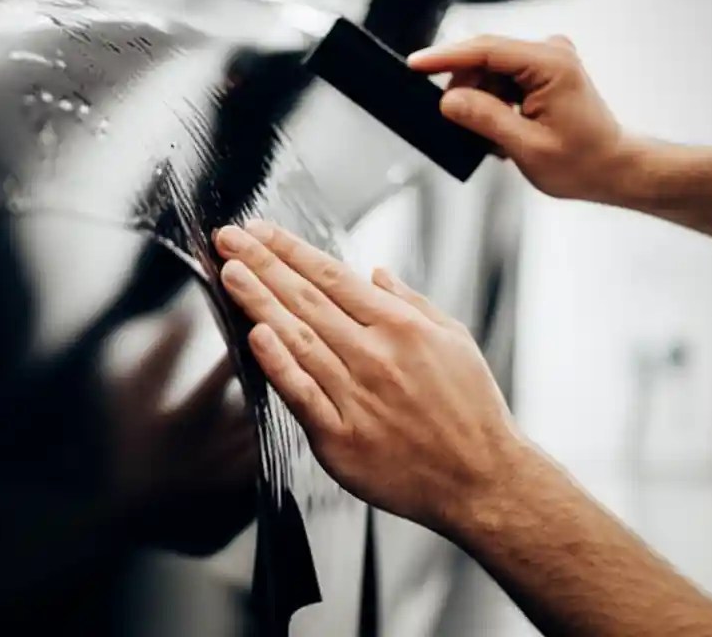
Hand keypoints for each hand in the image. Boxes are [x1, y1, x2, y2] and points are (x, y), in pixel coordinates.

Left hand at [213, 220, 521, 534]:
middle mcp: (376, 355)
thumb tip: (375, 272)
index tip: (259, 231)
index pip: (332, 276)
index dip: (290, 250)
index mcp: (402, 326)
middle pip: (307, 299)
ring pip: (297, 338)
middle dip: (263, 264)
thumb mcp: (454, 339)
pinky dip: (277, 363)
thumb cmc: (471, 411)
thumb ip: (410, 302)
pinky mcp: (341, 438)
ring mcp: (356, 396)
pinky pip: (301, 394)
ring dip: (259, 302)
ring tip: (230, 273)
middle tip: (229, 239)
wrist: (482, 481)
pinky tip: (254, 336)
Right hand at [409, 35, 631, 203]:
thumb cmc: (583, 162)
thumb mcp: (527, 146)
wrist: (613, 168)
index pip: (486, 50)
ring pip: (490, 71)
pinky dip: (494, 104)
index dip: (446, 56)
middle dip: (465, 91)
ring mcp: (548, 61)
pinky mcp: (543, 72)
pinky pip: (502, 79)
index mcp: (551, 64)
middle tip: (460, 127)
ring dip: (481, 102)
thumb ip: (486, 119)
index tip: (415, 64)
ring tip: (493, 138)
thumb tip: (450, 100)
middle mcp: (551, 53)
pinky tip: (502, 130)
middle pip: (484, 59)